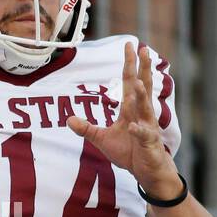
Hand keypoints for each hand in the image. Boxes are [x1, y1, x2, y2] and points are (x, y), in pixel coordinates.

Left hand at [67, 42, 179, 197]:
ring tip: (139, 83)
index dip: (129, 64)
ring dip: (142, 96)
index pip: (130, 81)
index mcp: (130, 109)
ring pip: (145, 108)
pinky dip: (138, 131)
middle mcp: (141, 114)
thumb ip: (86, 129)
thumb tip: (68, 119)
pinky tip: (133, 127)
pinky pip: (143, 136)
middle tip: (143, 49)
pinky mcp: (149, 144)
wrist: (145, 172)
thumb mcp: (102, 139)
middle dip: (142, 68)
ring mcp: (147, 127)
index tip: (130, 45)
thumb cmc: (129, 153)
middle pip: (142, 86)